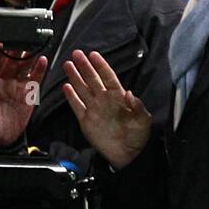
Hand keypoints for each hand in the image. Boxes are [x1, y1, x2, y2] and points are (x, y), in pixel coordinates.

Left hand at [0, 47, 48, 147]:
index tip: (2, 43)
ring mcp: (17, 85)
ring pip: (24, 65)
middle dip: (16, 49)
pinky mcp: (28, 92)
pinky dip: (40, 68)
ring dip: (29, 55)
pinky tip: (43, 60)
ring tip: (35, 46)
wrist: (1, 140)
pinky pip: (35, 77)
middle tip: (22, 39)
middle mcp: (4, 80)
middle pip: (11, 60)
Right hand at [62, 50, 151, 168]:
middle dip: (84, 66)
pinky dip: (71, 97)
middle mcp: (104, 101)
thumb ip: (136, 105)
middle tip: (76, 54)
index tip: (93, 54)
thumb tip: (129, 93)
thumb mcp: (143, 119)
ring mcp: (94, 110)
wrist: (127, 155)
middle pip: (92, 79)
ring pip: (82, 89)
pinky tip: (66, 87)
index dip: (100, 65)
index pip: (107, 76)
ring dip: (75, 77)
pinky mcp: (86, 121)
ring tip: (68, 65)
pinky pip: (77, 106)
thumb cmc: (138, 136)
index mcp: (118, 98)